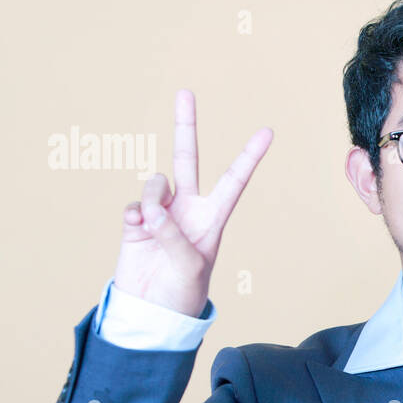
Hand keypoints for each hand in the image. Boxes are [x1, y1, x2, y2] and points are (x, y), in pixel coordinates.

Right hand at [112, 90, 272, 317]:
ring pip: (155, 183)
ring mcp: (161, 211)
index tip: (268, 131)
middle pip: (187, 158)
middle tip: (185, 92)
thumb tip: (149, 207)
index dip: (249, 156)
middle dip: (185, 126)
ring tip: (154, 227)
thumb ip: (172, 232)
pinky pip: (134, 204)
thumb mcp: (189, 266)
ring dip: (153, 200)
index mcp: (213, 217)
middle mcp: (188, 207)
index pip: (234, 180)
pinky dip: (135, 215)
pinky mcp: (136, 219)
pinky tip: (138, 231)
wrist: (152, 310)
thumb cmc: (182, 292)